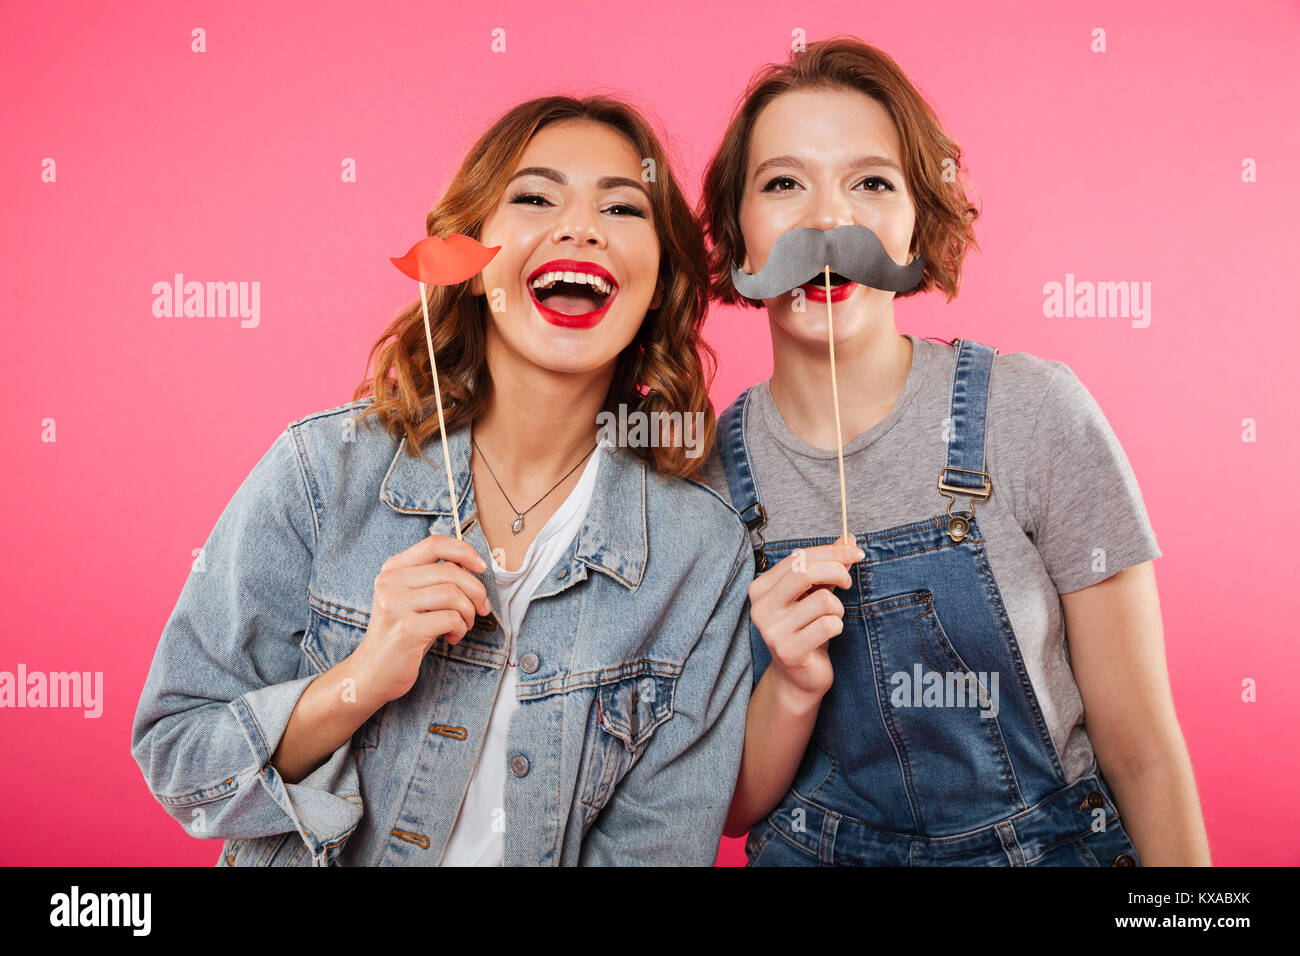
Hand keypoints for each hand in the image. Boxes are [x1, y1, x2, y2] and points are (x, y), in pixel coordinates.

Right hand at [353, 534, 490, 705]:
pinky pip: (451, 618)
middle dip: (476, 590)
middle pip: (450, 570)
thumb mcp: (413, 597)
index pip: (434, 544)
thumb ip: (435, 578)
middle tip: (481, 608)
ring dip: (469, 612)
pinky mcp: (405, 630)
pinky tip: (451, 637)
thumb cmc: (402, 632)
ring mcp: (395, 605)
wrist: (373, 671)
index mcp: (393, 568)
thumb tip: (473, 565)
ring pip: (453, 594)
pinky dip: (460, 628)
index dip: (464, 551)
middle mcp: (390, 582)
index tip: (481, 567)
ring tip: (463, 625)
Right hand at [748, 539, 861, 702]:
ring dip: (838, 608)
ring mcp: (772, 630)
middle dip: (836, 571)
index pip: (798, 557)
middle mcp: (761, 607)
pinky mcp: (788, 651)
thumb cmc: (806, 629)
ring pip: (823, 601)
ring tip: (832, 618)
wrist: (798, 677)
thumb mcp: (815, 593)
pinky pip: (828, 625)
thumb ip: (827, 565)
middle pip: (805, 572)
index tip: (856, 553)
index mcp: (761, 588)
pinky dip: (837, 626)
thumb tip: (848, 539)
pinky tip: (829, 633)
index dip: (831, 552)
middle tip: (848, 583)